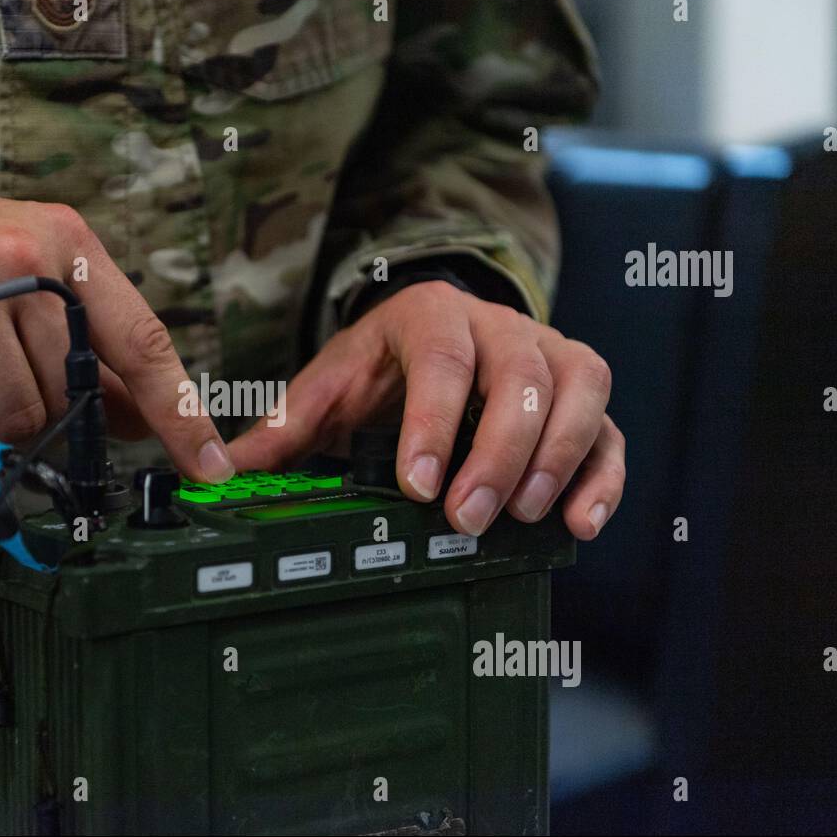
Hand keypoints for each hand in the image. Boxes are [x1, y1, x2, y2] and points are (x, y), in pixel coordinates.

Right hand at [0, 166, 235, 483]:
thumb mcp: (15, 271)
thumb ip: (78, 338)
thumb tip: (140, 415)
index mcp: (60, 242)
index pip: (142, 340)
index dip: (180, 412)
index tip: (210, 467)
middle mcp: (19, 261)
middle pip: (66, 396)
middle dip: (31, 409)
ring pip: (11, 417)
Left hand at [227, 280, 623, 539]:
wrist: (436, 332)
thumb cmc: (381, 366)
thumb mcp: (330, 385)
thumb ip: (285, 427)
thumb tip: (226, 473)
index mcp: (431, 316)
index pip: (440, 359)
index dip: (431, 421)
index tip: (415, 486)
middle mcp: (501, 326)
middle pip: (520, 376)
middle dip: (497, 452)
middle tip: (466, 517)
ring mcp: (550, 354)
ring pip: (578, 390)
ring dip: (556, 457)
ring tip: (523, 516)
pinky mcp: (583, 394)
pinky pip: (609, 428)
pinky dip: (603, 475)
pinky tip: (581, 521)